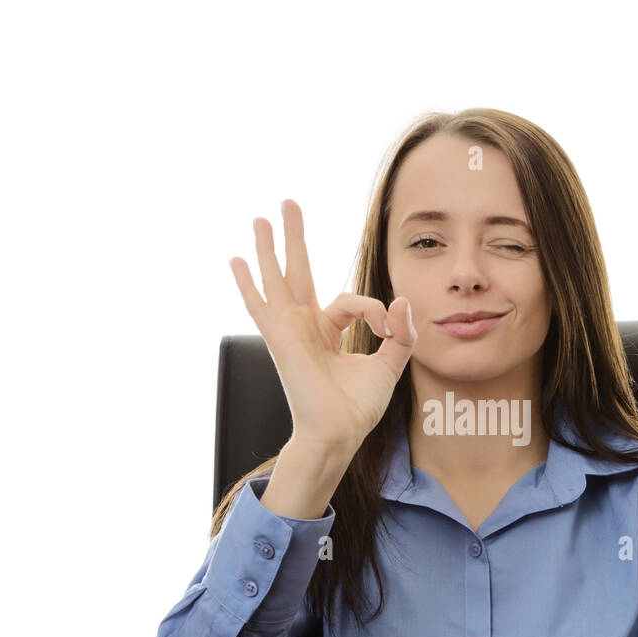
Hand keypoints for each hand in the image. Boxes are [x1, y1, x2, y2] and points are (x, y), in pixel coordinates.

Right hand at [228, 199, 416, 452]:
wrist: (339, 433)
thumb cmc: (358, 408)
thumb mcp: (389, 365)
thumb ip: (400, 333)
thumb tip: (401, 301)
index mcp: (328, 332)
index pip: (353, 302)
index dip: (376, 310)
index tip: (388, 330)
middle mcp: (305, 328)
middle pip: (298, 272)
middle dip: (294, 238)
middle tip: (288, 203)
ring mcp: (290, 332)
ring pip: (277, 280)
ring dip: (269, 248)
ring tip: (260, 217)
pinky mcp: (280, 340)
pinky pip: (260, 306)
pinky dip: (248, 283)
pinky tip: (236, 260)